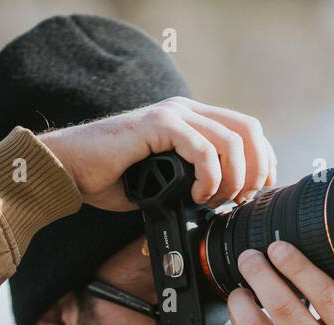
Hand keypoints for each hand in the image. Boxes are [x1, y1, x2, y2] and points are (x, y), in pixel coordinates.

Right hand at [40, 96, 276, 210]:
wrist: (71, 170)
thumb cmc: (112, 180)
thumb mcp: (166, 183)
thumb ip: (195, 183)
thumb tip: (225, 205)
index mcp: (192, 120)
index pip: (247, 130)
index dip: (262, 162)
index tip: (256, 193)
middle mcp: (186, 111)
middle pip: (248, 130)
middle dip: (255, 170)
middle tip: (241, 200)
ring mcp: (173, 114)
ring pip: (231, 140)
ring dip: (233, 179)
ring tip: (215, 201)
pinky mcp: (158, 124)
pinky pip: (202, 148)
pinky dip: (209, 177)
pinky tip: (198, 195)